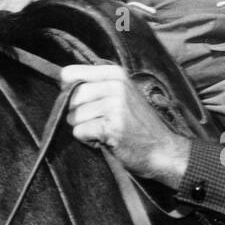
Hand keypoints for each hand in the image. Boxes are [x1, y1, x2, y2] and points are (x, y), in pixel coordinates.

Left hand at [62, 64, 190, 186]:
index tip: (83, 102)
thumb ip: (96, 84)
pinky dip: (89, 140)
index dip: (68, 90)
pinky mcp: (111, 127)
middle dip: (77, 113)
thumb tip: (60, 80)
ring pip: (73, 116)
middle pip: (70, 97)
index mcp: (115, 73)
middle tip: (100, 121)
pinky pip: (80, 132)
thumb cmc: (139, 124)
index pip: (69, 73)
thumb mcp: (123, 93)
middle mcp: (116, 85)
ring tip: (106, 130)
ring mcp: (115, 105)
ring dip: (85, 128)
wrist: (163, 150)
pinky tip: (107, 140)